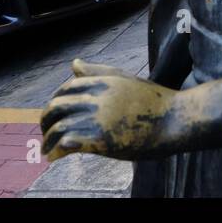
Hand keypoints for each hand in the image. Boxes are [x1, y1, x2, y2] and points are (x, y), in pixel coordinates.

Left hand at [40, 59, 176, 161]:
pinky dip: (56, 151)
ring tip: (48, 151)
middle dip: (46, 122)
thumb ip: (99, 71)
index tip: (56, 115)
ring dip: (48, 141)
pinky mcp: (101, 139)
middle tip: (46, 134)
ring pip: (58, 128)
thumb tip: (74, 64)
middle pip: (56, 107)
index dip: (56, 101)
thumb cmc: (155, 101)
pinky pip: (67, 143)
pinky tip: (55, 158)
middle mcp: (97, 98)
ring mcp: (98, 118)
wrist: (175, 120)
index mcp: (103, 82)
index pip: (66, 88)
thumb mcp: (126, 80)